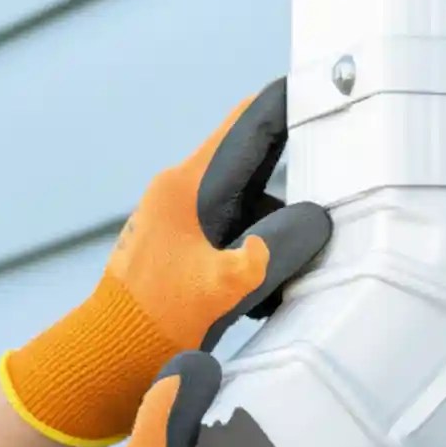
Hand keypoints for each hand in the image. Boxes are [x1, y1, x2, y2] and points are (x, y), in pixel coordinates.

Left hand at [0, 78, 326, 446]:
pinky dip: (258, 262)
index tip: (320, 83)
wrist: (103, 363)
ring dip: (277, 238)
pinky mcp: (184, 252)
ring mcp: (181, 223)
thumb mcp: (227, 286)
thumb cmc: (154, 322)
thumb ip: (277, 249)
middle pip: (257, 172)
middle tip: (342, 190)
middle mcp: (182, 195)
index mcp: (187, 187)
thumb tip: (318, 221)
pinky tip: (267, 296)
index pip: (248, 127)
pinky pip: (236, 241)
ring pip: (250, 213)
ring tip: (293, 276)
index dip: (285, 105)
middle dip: (297, 187)